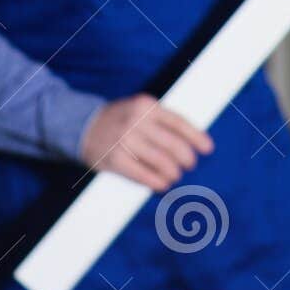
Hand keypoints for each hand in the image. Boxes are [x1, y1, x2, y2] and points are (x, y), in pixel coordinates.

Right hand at [79, 95, 212, 190]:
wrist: (81, 125)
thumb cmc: (119, 119)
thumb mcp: (138, 109)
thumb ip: (162, 121)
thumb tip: (193, 141)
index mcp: (145, 105)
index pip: (178, 122)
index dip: (196, 137)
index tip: (208, 148)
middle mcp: (136, 121)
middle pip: (173, 145)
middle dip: (186, 158)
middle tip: (189, 164)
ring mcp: (125, 140)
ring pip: (162, 162)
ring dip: (173, 173)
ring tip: (174, 175)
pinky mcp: (115, 159)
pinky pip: (145, 175)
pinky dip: (157, 182)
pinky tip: (162, 184)